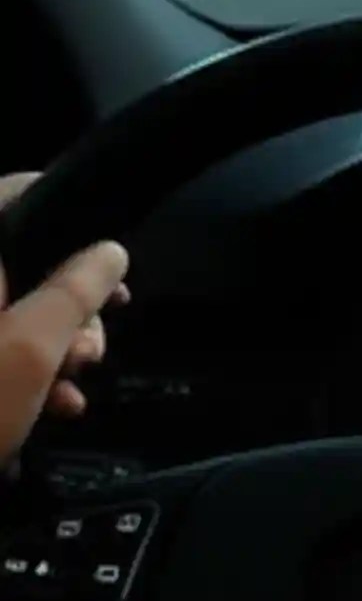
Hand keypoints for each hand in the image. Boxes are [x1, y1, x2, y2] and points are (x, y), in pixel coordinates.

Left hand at [0, 172, 129, 463]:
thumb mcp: (34, 348)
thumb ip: (79, 291)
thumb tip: (110, 252)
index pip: (17, 196)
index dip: (72, 219)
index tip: (111, 260)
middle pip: (17, 263)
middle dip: (70, 306)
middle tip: (94, 350)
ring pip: (6, 308)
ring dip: (51, 346)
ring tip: (74, 388)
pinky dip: (18, 367)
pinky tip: (50, 404)